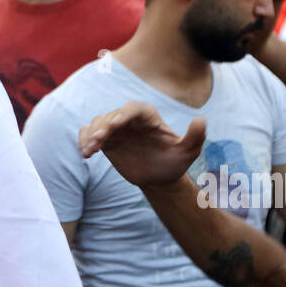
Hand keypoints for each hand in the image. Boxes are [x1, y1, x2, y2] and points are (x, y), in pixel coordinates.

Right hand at [79, 102, 206, 188]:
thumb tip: (201, 120)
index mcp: (148, 116)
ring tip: (90, 150)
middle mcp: (129, 119)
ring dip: (91, 134)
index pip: (133, 109)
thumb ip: (195, 136)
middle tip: (97, 142)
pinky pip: (89, 133)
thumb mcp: (188, 152)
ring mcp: (115, 129)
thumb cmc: (174, 162)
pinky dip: (84, 139)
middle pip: (111, 116)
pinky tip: (85, 153)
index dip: (123, 115)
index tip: (115, 125)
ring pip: (98, 123)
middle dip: (103, 128)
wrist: (159, 177)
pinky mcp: (105, 140)